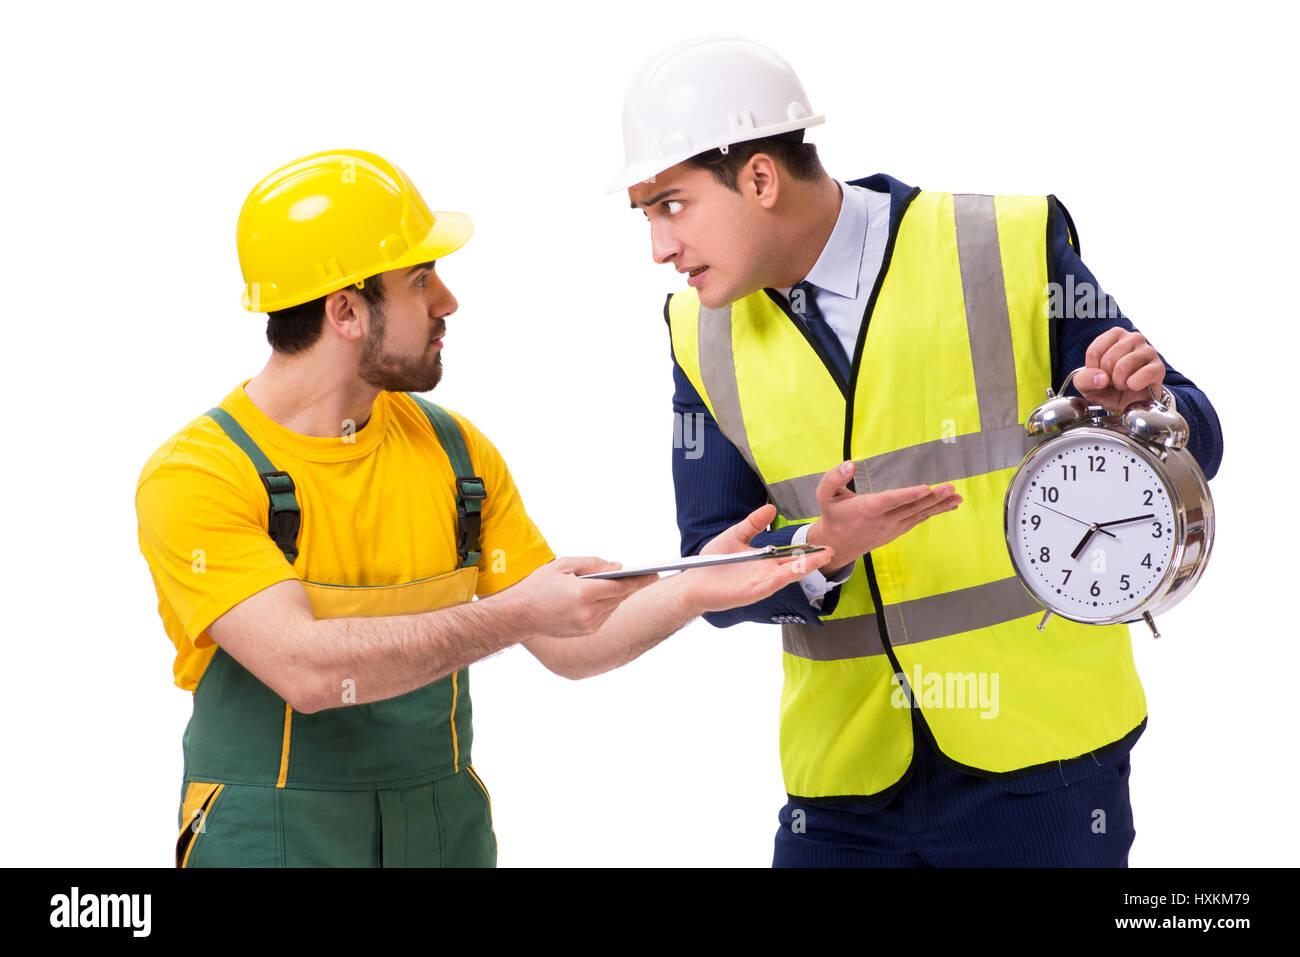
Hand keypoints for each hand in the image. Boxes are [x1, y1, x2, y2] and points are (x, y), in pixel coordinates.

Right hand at [510, 557, 656, 637]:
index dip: (639, 580)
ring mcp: (587, 625)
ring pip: (613, 606)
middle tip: (645, 575)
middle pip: (619, 597)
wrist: (519, 615)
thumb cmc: (538, 585)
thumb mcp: (563, 564)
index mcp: (583, 593)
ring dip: (619, 595)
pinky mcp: (585, 631)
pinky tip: (607, 595)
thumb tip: (618, 567)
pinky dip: (607, 604)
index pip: (620, 586)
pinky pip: (604, 615)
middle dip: (631, 585)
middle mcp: (588, 613)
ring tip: (629, 582)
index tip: (653, 574)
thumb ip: (593, 564)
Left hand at [676, 504, 836, 615]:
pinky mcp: (750, 593)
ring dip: (804, 568)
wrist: (693, 579)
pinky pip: (770, 584)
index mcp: (766, 562)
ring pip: (787, 576)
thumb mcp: (736, 535)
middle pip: (795, 567)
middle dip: (814, 560)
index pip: (792, 555)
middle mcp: (766, 574)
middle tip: (832, 550)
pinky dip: (783, 577)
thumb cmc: (713, 561)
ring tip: (822, 558)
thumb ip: (753, 523)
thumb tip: (771, 508)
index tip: (824, 542)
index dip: (808, 550)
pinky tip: (795, 570)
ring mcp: (760, 585)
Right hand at [805, 462, 961, 574]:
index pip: (890, 500)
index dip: (908, 495)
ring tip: (957, 497)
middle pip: (911, 508)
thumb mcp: (824, 495)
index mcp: (866, 509)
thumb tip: (850, 464)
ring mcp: (892, 528)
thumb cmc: (832, 515)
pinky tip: (948, 506)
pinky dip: (933, 513)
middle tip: (951, 488)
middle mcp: (882, 521)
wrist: (836, 545)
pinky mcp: (897, 531)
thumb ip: (833, 478)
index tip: (925, 489)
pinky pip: (917, 520)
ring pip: (918, 515)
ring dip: (938, 506)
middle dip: (932, 498)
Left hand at [1073, 327, 1165, 412]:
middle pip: (1108, 360)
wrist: (1129, 405)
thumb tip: (1100, 377)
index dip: (1093, 370)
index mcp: (1115, 335)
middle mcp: (1133, 338)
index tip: (1100, 374)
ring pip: (1123, 366)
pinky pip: (1144, 374)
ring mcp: (1148, 351)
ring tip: (1124, 383)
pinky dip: (1134, 385)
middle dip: (1108, 378)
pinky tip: (1135, 386)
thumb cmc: (1107, 389)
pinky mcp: (1159, 367)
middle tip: (1115, 380)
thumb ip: (1083, 379)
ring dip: (1120, 382)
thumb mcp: (1086, 385)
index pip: (1094, 352)